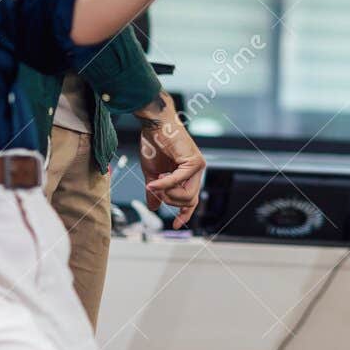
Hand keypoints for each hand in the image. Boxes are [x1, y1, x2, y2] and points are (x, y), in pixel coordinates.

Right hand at [137, 93, 206, 228]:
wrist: (154, 124)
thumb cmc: (154, 144)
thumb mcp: (152, 173)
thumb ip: (156, 191)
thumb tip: (154, 208)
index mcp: (188, 174)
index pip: (191, 199)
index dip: (185, 213)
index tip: (177, 225)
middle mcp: (197, 170)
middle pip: (188, 200)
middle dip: (169, 200)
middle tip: (155, 189)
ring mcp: (197, 166)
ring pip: (186, 195)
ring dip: (167, 193)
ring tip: (155, 181)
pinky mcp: (194, 161)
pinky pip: (178, 181)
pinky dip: (165, 184)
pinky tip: (154, 182)